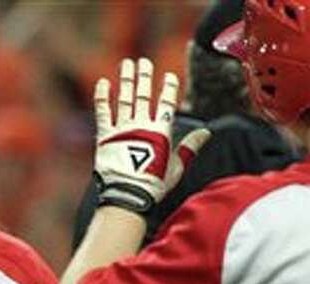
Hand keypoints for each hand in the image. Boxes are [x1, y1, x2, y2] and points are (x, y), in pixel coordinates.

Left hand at [93, 57, 210, 212]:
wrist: (128, 195)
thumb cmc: (153, 186)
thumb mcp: (176, 167)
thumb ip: (190, 147)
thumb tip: (206, 132)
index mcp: (160, 132)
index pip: (166, 103)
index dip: (167, 88)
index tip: (168, 75)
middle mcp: (141, 126)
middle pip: (144, 95)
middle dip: (144, 77)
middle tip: (143, 62)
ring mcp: (123, 130)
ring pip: (125, 99)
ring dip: (126, 80)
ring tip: (127, 65)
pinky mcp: (105, 136)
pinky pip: (103, 112)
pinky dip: (102, 97)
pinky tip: (103, 83)